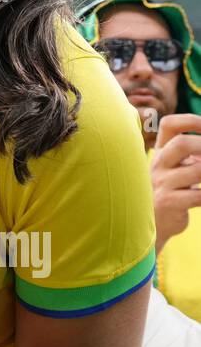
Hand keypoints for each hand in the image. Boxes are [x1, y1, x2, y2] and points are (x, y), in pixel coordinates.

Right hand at [152, 114, 200, 252]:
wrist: (152, 225)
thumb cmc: (169, 192)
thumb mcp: (173, 169)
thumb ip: (189, 154)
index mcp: (161, 152)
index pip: (170, 125)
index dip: (192, 121)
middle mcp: (158, 164)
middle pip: (182, 143)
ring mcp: (162, 183)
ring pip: (197, 171)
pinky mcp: (168, 203)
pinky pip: (199, 196)